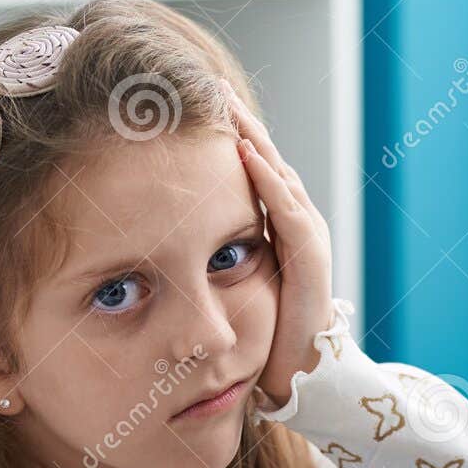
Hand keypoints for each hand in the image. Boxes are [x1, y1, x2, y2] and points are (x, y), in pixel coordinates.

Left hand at [224, 81, 333, 408]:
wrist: (299, 381)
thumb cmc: (260, 343)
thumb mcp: (228, 290)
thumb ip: (209, 260)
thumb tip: (157, 245)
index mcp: (276, 231)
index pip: (253, 172)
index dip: (229, 139)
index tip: (198, 106)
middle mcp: (296, 228)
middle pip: (266, 163)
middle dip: (240, 125)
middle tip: (211, 86)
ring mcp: (306, 241)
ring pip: (278, 177)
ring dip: (253, 139)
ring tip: (226, 105)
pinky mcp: (309, 261)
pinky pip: (286, 212)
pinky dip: (266, 181)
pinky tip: (244, 153)